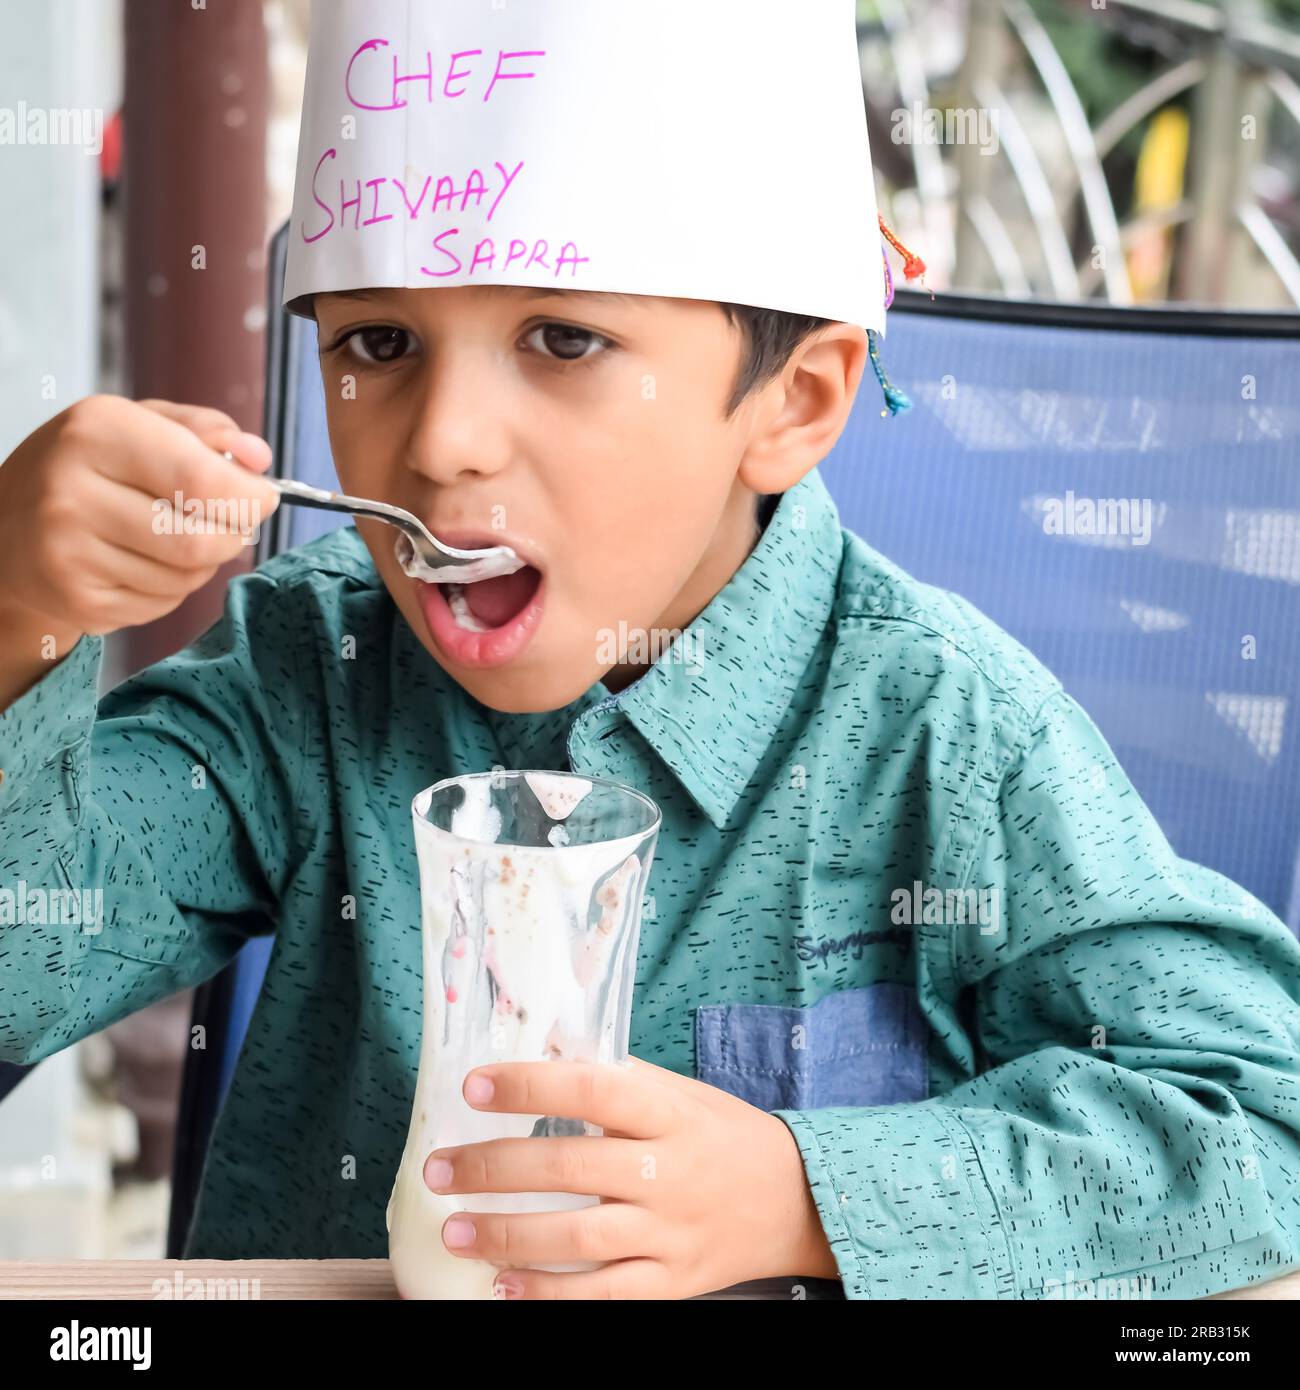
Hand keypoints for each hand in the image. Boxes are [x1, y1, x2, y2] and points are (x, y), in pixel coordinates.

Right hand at [0, 395, 278, 708]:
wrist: (8, 529)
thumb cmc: (89, 468)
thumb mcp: (138, 425)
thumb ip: (204, 431)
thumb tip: (259, 457)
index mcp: (95, 432)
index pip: (201, 479)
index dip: (249, 496)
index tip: (265, 497)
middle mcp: (73, 493)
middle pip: (200, 539)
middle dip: (236, 534)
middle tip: (237, 522)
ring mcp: (70, 554)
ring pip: (188, 576)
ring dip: (206, 561)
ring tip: (182, 537)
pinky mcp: (79, 601)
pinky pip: (165, 602)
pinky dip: (176, 585)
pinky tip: (148, 562)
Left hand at [422, 1055, 837, 1299]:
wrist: (796, 1200)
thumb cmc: (725, 1136)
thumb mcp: (683, 1093)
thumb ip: (619, 1078)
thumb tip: (547, 1048)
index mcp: (670, 1113)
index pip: (593, 1088)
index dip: (530, 1085)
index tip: (475, 1085)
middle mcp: (669, 1171)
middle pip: (570, 1166)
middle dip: (494, 1167)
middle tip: (440, 1167)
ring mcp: (671, 1232)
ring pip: (577, 1238)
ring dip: (506, 1234)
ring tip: (454, 1228)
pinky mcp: (673, 1282)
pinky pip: (603, 1294)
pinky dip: (549, 1294)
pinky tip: (503, 1285)